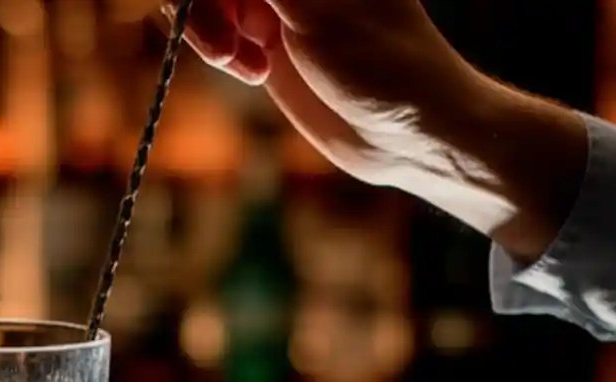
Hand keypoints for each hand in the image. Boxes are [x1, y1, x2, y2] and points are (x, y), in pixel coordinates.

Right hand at [166, 0, 587, 262]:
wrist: (408, 134)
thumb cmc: (383, 63)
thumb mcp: (319, 9)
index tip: (208, 8)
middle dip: (206, 4)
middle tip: (218, 46)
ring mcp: (280, 4)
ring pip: (211, 0)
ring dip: (207, 27)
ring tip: (236, 62)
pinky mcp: (268, 41)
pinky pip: (218, 31)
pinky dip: (220, 51)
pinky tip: (253, 74)